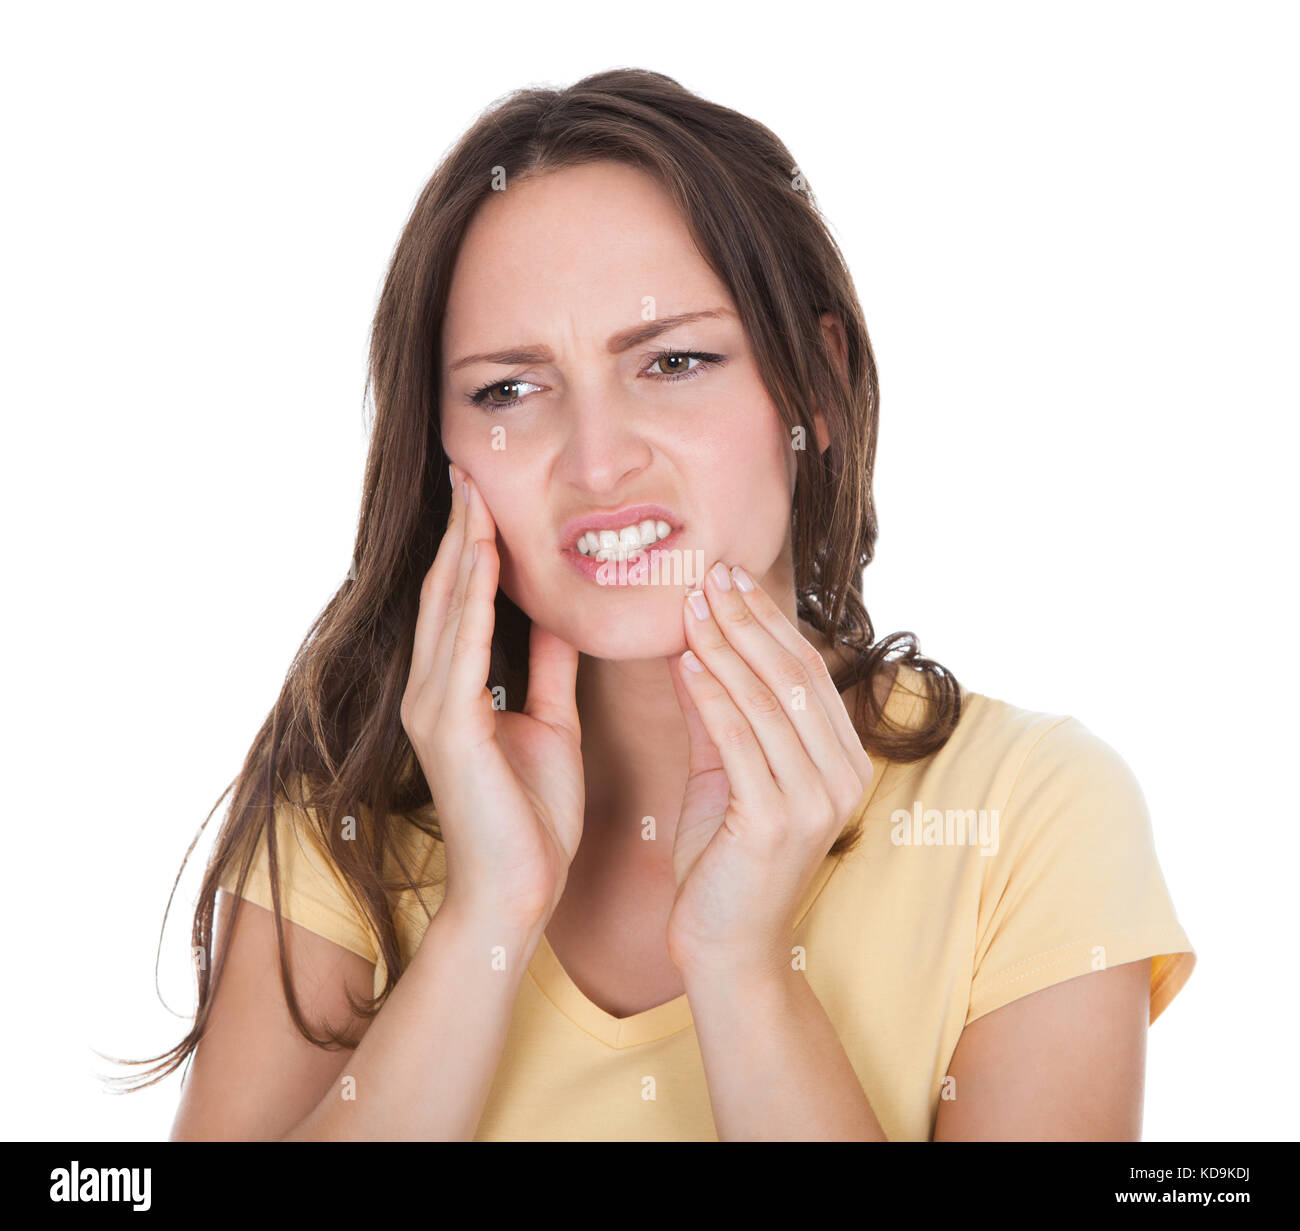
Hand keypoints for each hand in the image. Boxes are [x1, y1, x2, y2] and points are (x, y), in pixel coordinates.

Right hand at [400, 462, 584, 934]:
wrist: (518, 893)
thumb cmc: (533, 817)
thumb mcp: (551, 724)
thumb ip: (548, 670)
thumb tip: (563, 619)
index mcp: (457, 690)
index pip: (464, 601)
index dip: (473, 546)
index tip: (485, 494)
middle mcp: (433, 690)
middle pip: (446, 592)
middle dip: (459, 531)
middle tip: (468, 469)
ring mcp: (433, 707)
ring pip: (448, 609)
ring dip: (461, 549)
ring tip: (471, 494)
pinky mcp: (448, 727)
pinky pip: (462, 648)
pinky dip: (472, 599)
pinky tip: (481, 559)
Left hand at [665, 561, 873, 978]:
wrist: (726, 944)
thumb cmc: (725, 860)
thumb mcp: (725, 774)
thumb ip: (718, 714)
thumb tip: (694, 646)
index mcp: (842, 760)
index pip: (805, 671)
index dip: (766, 619)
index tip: (728, 577)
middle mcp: (842, 776)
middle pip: (792, 676)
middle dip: (746, 619)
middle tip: (708, 575)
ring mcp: (816, 800)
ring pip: (767, 701)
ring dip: (725, 647)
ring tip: (689, 607)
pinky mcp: (778, 821)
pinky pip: (740, 741)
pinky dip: (713, 697)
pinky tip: (687, 662)